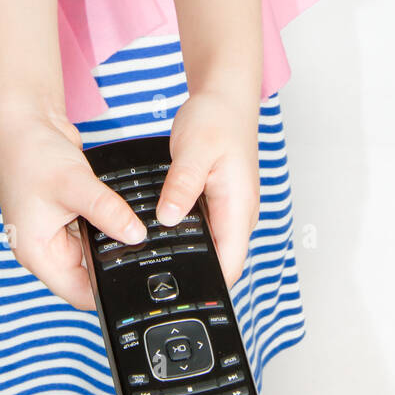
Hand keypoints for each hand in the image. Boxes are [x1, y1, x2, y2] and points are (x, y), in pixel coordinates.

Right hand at [0, 109, 148, 310]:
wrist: (23, 121)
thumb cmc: (31, 154)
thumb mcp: (75, 185)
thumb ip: (108, 213)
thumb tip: (137, 235)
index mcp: (36, 253)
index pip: (77, 292)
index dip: (105, 292)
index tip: (134, 281)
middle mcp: (43, 247)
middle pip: (87, 272)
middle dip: (110, 261)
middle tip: (141, 250)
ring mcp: (54, 230)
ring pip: (91, 249)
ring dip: (108, 239)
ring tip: (131, 227)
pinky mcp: (65, 213)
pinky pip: (91, 228)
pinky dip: (105, 222)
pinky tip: (119, 212)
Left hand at [154, 90, 260, 289]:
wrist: (225, 98)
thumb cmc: (217, 118)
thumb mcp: (194, 149)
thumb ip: (182, 185)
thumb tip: (169, 218)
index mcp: (239, 207)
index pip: (231, 266)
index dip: (209, 287)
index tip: (181, 297)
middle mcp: (239, 214)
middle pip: (221, 262)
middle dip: (194, 276)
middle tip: (156, 282)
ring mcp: (231, 210)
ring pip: (212, 247)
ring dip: (190, 254)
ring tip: (155, 260)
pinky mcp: (220, 202)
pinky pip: (206, 229)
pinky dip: (187, 234)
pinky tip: (165, 232)